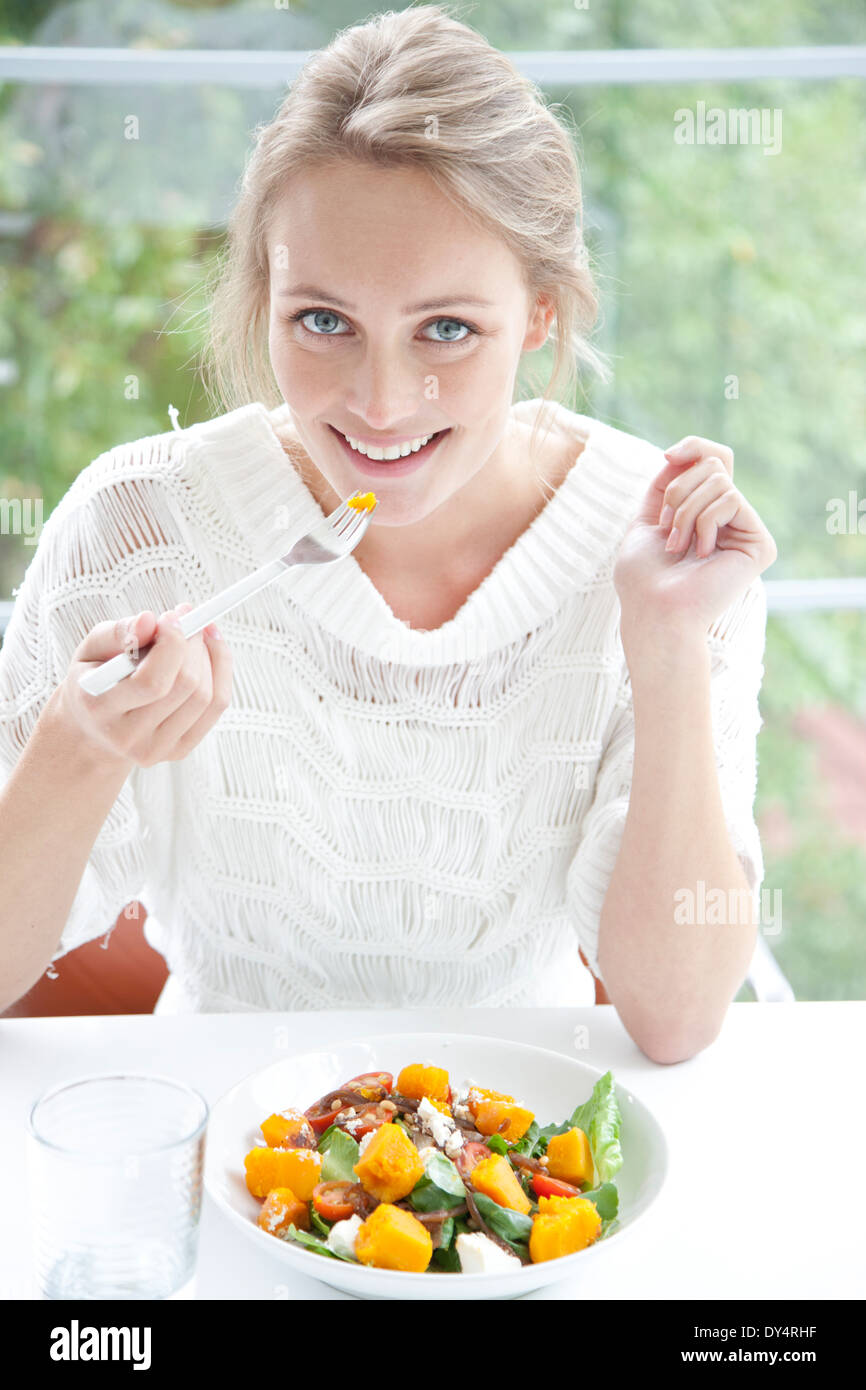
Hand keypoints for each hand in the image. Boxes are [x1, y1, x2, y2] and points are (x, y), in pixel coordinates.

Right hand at [57, 601, 231, 770]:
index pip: (151, 682)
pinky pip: (216, 707)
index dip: (172, 645)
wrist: (93, 729)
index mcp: (99, 709)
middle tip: (186, 615)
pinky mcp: (179, 751)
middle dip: (192, 643)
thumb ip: (116, 633)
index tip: (172, 616)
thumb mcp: (91, 650)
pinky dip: (221, 672)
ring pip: (205, 696)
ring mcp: (156, 749)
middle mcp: (128, 737)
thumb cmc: (93, 680)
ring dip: (209, 654)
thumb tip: (149, 620)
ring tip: (196, 632)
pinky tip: (211, 650)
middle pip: (184, 687)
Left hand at [613, 435, 777, 637]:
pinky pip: (730, 499)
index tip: (667, 455)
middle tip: (667, 528)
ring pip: (719, 479)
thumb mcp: (647, 519)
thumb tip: (682, 454)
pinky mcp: (759, 544)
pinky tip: (702, 554)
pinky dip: (704, 522)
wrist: (653, 609)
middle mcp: (731, 521)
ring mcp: (746, 531)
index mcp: (706, 515)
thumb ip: (668, 484)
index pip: (714, 459)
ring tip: (679, 546)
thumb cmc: (643, 577)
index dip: (695, 447)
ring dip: (685, 511)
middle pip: (714, 463)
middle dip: (678, 490)